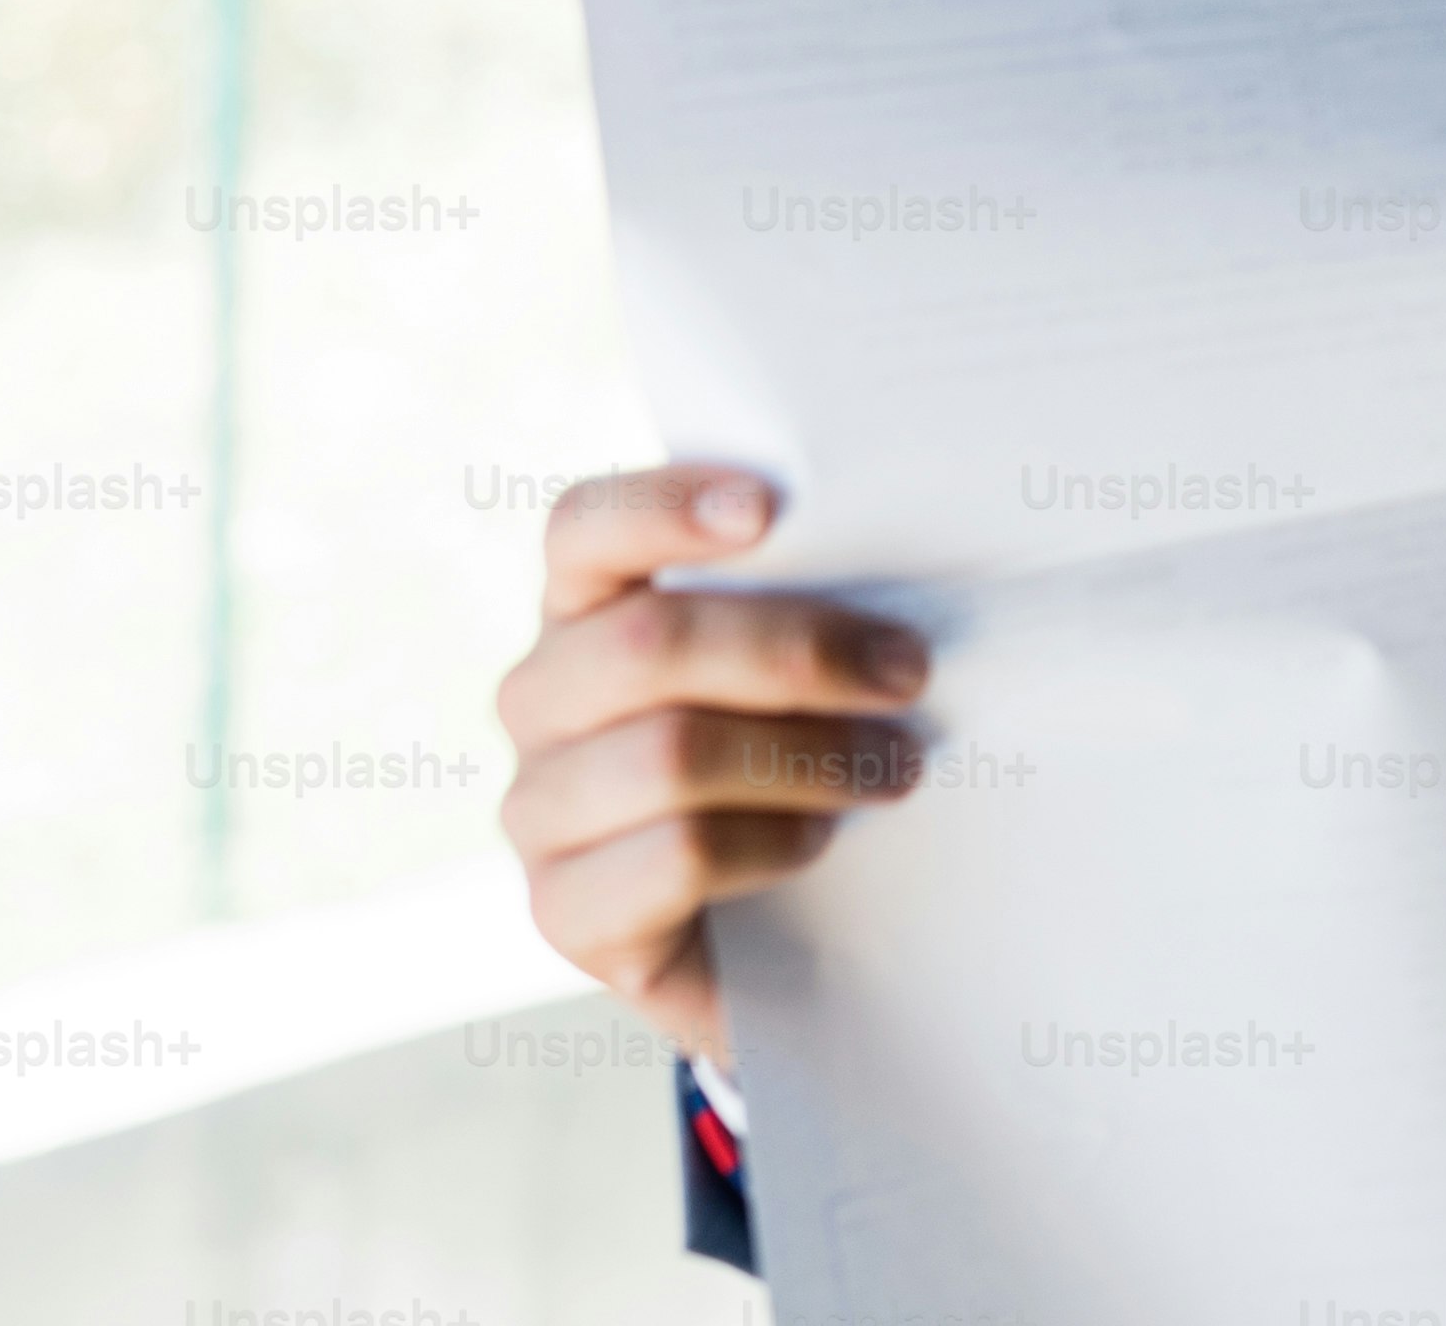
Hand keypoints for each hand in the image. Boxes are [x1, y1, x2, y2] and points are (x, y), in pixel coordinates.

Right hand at [495, 465, 934, 1062]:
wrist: (787, 939)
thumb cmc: (796, 762)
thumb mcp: (796, 672)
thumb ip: (805, 603)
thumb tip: (895, 578)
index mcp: (585, 610)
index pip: (583, 529)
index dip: (662, 506)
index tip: (768, 510)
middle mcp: (540, 700)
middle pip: (646, 643)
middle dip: (795, 652)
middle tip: (907, 673)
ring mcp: (537, 809)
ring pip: (670, 754)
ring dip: (808, 756)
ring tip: (891, 768)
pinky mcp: (562, 912)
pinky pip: (675, 856)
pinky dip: (769, 843)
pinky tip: (817, 840)